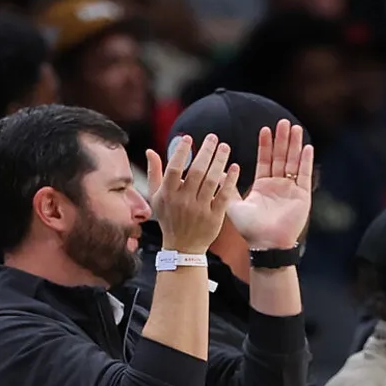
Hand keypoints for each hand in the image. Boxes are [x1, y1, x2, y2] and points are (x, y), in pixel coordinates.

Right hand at [146, 133, 236, 252]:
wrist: (183, 248)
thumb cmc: (169, 219)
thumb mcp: (156, 198)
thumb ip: (154, 173)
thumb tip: (150, 150)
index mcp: (168, 195)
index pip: (174, 168)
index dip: (180, 152)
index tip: (188, 138)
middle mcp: (183, 201)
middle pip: (197, 172)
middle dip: (206, 152)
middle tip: (213, 137)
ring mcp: (200, 210)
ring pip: (211, 181)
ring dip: (219, 162)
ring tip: (225, 147)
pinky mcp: (214, 217)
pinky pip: (224, 196)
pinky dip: (230, 181)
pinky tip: (234, 168)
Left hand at [222, 120, 313, 249]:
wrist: (266, 244)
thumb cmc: (250, 229)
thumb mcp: (233, 206)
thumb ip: (227, 188)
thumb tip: (216, 173)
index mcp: (263, 186)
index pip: (265, 160)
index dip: (265, 145)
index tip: (265, 130)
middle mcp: (278, 186)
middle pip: (281, 158)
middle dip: (281, 140)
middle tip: (281, 122)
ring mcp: (291, 190)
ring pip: (294, 162)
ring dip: (294, 145)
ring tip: (294, 128)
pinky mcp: (302, 196)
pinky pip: (305, 175)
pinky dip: (306, 161)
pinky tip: (307, 147)